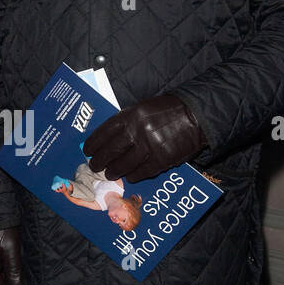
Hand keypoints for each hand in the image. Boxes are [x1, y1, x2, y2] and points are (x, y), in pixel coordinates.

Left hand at [83, 95, 204, 182]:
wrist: (196, 115)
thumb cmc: (168, 111)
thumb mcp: (143, 108)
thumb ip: (127, 122)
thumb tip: (108, 140)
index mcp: (131, 115)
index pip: (105, 132)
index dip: (94, 143)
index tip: (87, 150)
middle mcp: (138, 130)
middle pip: (111, 151)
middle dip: (100, 161)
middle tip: (94, 166)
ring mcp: (150, 146)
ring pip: (124, 164)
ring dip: (114, 171)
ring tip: (109, 173)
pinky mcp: (162, 159)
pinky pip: (142, 172)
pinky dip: (134, 175)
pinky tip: (129, 176)